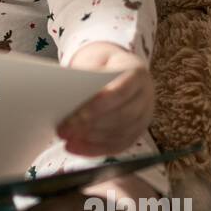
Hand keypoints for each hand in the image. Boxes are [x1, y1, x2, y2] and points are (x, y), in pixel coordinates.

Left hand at [56, 42, 152, 156]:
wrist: (118, 69)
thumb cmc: (104, 65)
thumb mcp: (95, 61)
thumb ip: (86, 76)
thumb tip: (67, 94)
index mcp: (137, 73)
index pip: (120, 92)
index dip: (99, 106)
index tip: (77, 115)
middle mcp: (145, 96)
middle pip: (122, 116)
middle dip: (91, 126)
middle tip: (65, 130)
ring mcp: (144, 116)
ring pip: (121, 134)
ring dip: (92, 140)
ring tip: (68, 139)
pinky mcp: (137, 132)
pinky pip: (118, 145)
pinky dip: (95, 149)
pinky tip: (77, 147)